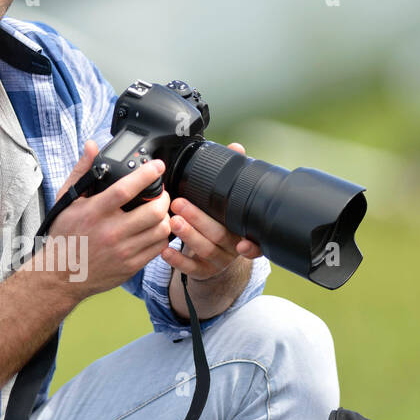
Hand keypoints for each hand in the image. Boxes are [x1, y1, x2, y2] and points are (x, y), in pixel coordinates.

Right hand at [45, 139, 171, 297]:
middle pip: (153, 211)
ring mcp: (122, 251)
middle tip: (160, 194)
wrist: (60, 275)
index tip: (157, 166)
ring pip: (161, 229)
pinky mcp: (130, 266)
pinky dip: (161, 236)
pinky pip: (158, 248)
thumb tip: (91, 146)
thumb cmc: (64, 236)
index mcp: (94, 212)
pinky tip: (153, 230)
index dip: (146, 175)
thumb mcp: (66, 201)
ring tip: (158, 212)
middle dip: (163, 197)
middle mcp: (110, 232)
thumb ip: (81, 172)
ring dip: (165, 217)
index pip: (126, 190)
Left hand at [161, 142, 262, 281]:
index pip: (254, 238)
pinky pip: (190, 268)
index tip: (243, 241)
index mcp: (243, 229)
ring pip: (204, 250)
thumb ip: (232, 177)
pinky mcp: (202, 271)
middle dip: (199, 220)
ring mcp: (217, 260)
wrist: (215, 255)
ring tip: (172, 221)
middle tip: (180, 204)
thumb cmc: (221, 222)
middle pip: (219, 236)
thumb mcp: (228, 202)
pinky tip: (165, 250)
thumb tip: (236, 148)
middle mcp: (233, 246)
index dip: (252, 244)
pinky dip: (177, 260)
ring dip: (187, 235)